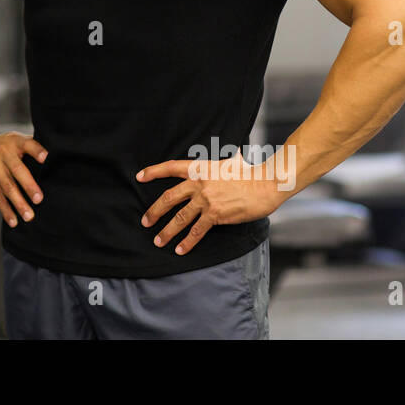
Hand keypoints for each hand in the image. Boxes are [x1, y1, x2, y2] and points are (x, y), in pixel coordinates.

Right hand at [0, 130, 47, 227]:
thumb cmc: (2, 146)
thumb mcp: (14, 139)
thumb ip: (31, 147)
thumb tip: (54, 160)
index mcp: (14, 141)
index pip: (27, 144)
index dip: (36, 150)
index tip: (45, 158)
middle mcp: (2, 153)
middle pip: (17, 170)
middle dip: (28, 185)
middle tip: (39, 199)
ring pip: (6, 187)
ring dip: (18, 203)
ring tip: (29, 216)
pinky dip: (5, 210)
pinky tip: (13, 220)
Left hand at [136, 151, 281, 254]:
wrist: (265, 185)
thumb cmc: (251, 173)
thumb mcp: (232, 160)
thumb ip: (224, 161)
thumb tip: (232, 155)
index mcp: (200, 168)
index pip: (171, 167)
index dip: (153, 172)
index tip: (139, 177)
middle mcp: (199, 183)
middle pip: (169, 197)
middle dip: (155, 211)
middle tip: (145, 221)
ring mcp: (206, 200)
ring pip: (180, 218)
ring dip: (167, 231)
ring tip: (158, 241)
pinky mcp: (216, 215)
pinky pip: (197, 231)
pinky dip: (187, 242)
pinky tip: (180, 250)